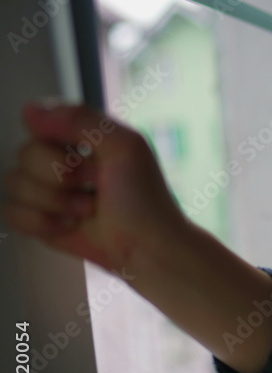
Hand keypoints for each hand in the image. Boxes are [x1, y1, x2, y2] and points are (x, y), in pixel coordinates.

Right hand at [1, 101, 188, 273]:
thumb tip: (30, 111)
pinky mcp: (40, 218)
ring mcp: (48, 190)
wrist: (146, 249)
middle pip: (25, 154)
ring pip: (15, 183)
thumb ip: (81, 120)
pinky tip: (69, 225)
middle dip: (60, 176)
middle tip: (93, 187)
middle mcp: (61, 160)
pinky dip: (42, 222)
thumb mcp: (125, 147)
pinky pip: (12, 211)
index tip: (82, 155)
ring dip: (55, 202)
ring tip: (87, 211)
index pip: (39, 121)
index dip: (56, 142)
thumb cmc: (144, 201)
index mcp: (81, 137)